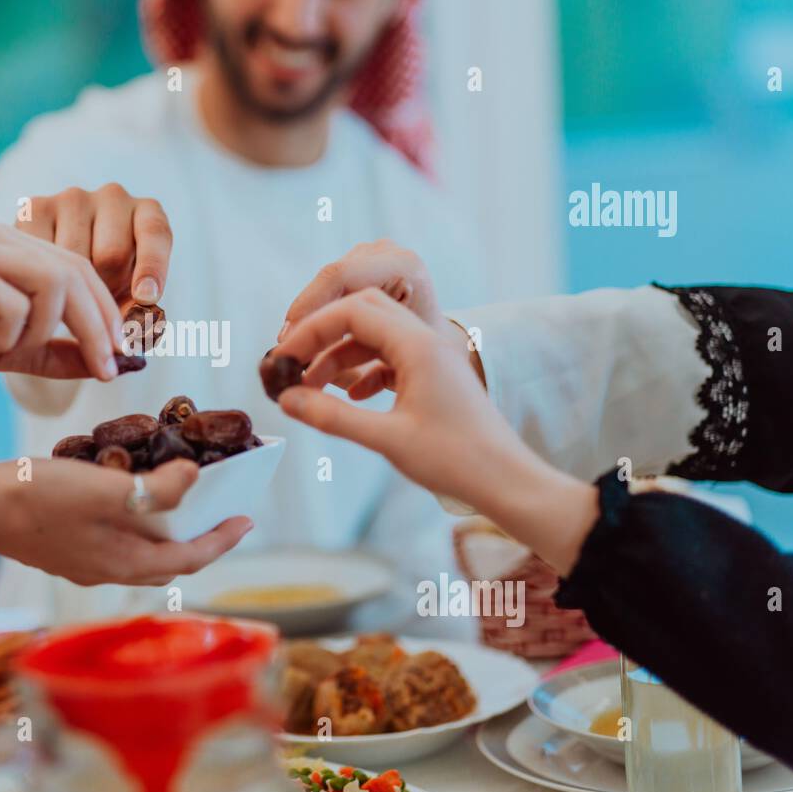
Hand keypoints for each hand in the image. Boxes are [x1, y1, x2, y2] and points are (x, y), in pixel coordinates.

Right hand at [0, 218, 125, 383]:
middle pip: (74, 273)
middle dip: (97, 328)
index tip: (121, 356)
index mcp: (6, 241)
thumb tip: (112, 364)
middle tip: (106, 369)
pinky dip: (4, 337)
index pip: (78, 268)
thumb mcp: (8, 351)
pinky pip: (14, 306)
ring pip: (52, 286)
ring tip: (1, 348)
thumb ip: (55, 352)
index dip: (106, 313)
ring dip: (40, 332)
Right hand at [0, 457, 252, 585]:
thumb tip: (196, 480)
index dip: (223, 538)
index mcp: (125, 562)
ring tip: (183, 504)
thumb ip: (156, 490)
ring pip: (142, 553)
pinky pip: (116, 542)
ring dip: (168, 533)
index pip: (190, 558)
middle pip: (169, 561)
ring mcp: (83, 563)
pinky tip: (129, 502)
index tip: (247, 518)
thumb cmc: (39, 497)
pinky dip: (137, 525)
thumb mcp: (105, 488)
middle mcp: (107, 571)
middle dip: (200, 539)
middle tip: (222, 513)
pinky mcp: (64, 549)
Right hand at [17, 183, 171, 304]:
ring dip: (71, 287)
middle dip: (104, 289)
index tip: (147, 298)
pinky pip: (41, 252)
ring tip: (68, 298)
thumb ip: (138, 316)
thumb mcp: (129, 303)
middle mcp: (114, 197)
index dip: (152, 266)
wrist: (55, 275)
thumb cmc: (106, 291)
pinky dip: (42, 277)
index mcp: (147, 214)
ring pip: (74, 256)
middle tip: (95, 306)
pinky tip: (42, 286)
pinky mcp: (36, 206)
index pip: (155, 233)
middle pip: (112, 253)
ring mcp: (73, 198)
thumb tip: (134, 333)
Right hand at [274, 290, 596, 571]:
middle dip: (324, 332)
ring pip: (375, 335)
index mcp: (419, 346)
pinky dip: (362, 369)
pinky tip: (349, 396)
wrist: (508, 481)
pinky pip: (390, 357)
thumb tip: (287, 400)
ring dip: (339, 354)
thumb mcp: (386, 440)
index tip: (284, 356)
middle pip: (364, 311)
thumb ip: (332, 416)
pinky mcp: (435, 377)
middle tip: (294, 360)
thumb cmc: (457, 461)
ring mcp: (433, 358)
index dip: (312, 330)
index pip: (353, 310)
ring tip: (310, 386)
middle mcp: (427, 342)